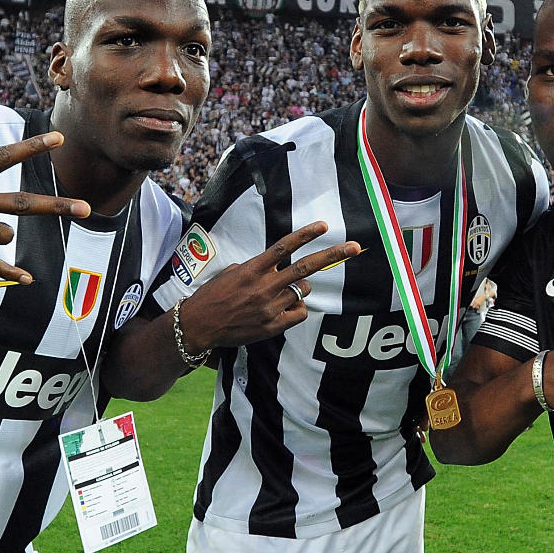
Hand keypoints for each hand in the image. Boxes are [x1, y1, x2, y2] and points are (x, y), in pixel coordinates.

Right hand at [178, 222, 360, 352]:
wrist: (199, 326)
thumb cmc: (213, 297)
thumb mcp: (230, 273)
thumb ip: (254, 267)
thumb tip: (273, 266)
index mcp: (253, 269)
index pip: (284, 247)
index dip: (306, 235)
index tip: (324, 226)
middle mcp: (264, 286)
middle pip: (305, 267)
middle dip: (333, 256)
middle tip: (354, 247)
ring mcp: (270, 307)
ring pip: (303, 291)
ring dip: (302, 287)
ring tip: (286, 290)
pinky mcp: (273, 325)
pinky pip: (299, 313)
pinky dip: (298, 308)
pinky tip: (285, 308)